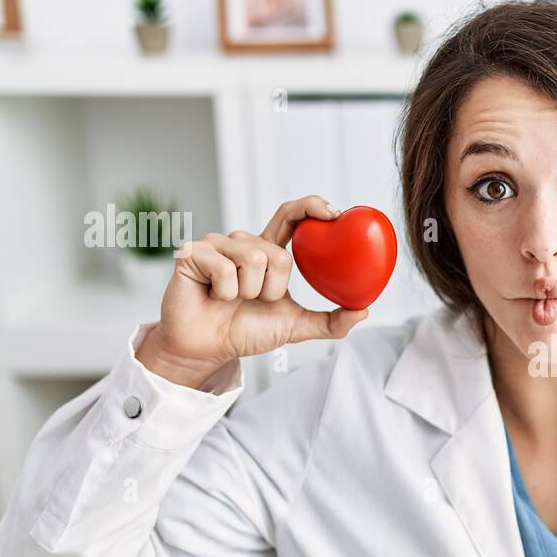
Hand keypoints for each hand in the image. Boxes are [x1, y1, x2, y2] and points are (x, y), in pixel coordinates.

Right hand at [136, 195, 370, 387]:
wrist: (207, 348)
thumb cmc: (245, 331)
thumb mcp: (295, 326)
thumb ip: (330, 320)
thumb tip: (363, 309)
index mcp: (268, 250)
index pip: (292, 217)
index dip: (311, 207)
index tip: (334, 214)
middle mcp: (243, 241)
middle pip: (279, 254)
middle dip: (273, 288)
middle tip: (255, 301)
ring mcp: (217, 244)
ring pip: (254, 260)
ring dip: (249, 292)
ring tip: (234, 299)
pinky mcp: (193, 251)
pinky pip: (224, 269)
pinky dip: (224, 292)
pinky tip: (213, 296)